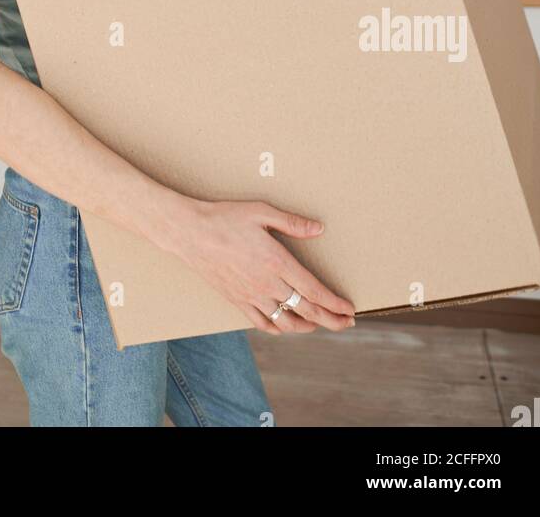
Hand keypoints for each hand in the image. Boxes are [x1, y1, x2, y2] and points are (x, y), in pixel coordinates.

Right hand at [173, 197, 355, 335]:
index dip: (335, 304)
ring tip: (320, 323)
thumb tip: (319, 229)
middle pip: (307, 310)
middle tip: (347, 323)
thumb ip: (292, 222)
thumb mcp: (261, 211)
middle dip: (331, 320)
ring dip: (308, 326)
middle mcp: (267, 284)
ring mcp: (251, 296)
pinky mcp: (237, 301)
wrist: (190, 233)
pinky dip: (279, 329)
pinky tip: (286, 326)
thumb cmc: (225, 217)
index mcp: (277, 261)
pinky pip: (263, 323)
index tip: (350, 309)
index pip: (314, 291)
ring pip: (287, 322)